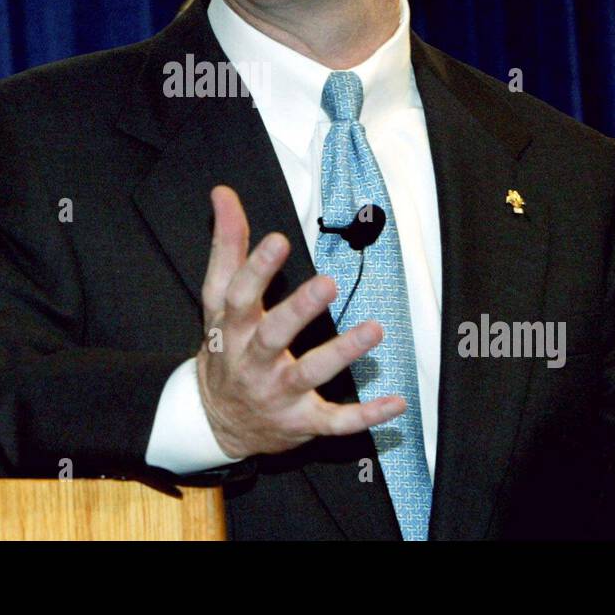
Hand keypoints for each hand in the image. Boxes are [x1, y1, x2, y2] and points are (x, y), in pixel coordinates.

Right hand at [195, 184, 405, 458]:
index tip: (278, 239)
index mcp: (232, 328)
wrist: (217, 421)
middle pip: (273, 335)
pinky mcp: (301, 421)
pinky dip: (365, 415)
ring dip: (342, 353)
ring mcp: (278, 393)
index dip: (257, 268)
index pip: (240, 295)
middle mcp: (252, 361)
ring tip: (375, 329)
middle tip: (329, 283)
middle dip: (300, 310)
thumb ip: (226, 246)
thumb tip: (223, 193)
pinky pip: (334, 421)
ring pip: (309, 374)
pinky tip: (397, 401)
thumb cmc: (224, 347)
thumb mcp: (217, 299)